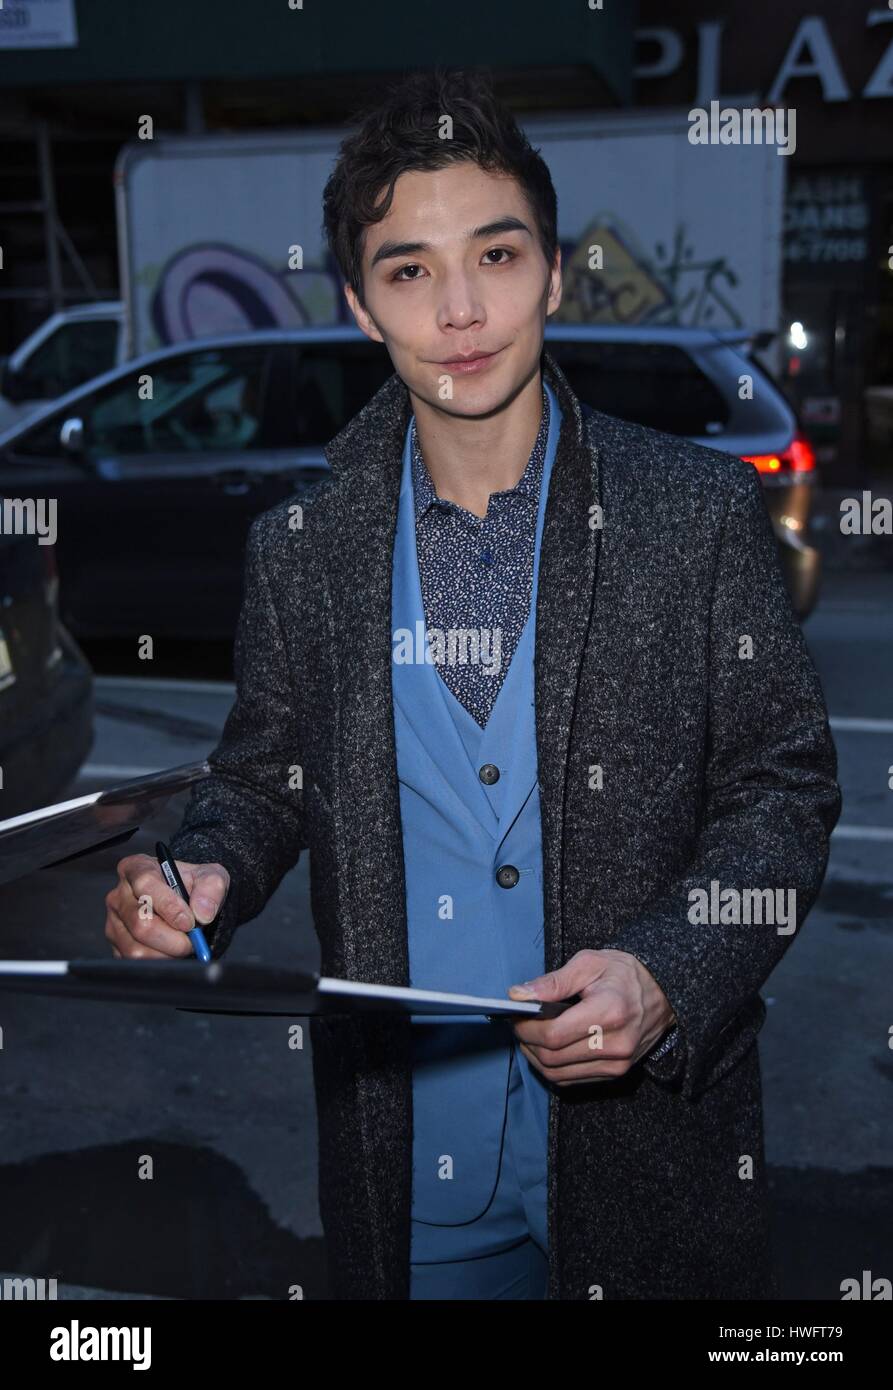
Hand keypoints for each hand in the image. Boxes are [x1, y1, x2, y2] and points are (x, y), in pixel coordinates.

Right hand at [104, 853, 229, 958]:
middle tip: (193, 941)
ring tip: (184, 945)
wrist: (187, 901)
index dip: (169, 906)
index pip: (145, 884)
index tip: (190, 922)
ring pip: (136, 948)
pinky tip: (173, 952)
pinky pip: (134, 963)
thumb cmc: (194, 886)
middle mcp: (119, 895)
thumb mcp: (211, 877)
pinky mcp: (116, 945)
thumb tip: (202, 914)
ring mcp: (114, 922)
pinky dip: (160, 962)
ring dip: (168, 953)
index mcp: (136, 868)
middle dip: (172, 939)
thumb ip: (211, 889)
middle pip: (139, 923)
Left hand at [507, 949, 675, 1086]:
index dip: (526, 1028)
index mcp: (609, 1012)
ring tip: (530, 1035)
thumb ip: (553, 981)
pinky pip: (571, 1080)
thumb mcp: (590, 963)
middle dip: (527, 1042)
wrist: (663, 992)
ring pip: (558, 1074)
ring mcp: (618, 1063)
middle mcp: (616, 1044)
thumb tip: (518, 995)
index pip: (554, 1035)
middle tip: (519, 1024)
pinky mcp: (616, 1073)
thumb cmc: (624, 973)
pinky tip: (547, 1049)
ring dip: (536, 1057)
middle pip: (552, 1057)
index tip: (515, 1016)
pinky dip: (552, 1068)